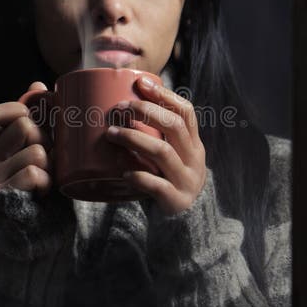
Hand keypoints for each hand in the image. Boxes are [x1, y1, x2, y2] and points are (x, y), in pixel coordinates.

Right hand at [0, 82, 53, 196]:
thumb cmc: (32, 181)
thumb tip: (38, 85)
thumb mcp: (28, 148)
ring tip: (45, 176)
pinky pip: (35, 174)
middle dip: (45, 140)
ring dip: (50, 165)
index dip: (19, 111)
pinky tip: (42, 190)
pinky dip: (46, 182)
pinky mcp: (4, 198)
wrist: (32, 226)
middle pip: (25, 127)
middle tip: (46, 158)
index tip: (35, 121)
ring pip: (36, 152)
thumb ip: (31, 118)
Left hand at [106, 74, 206, 215]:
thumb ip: (159, 139)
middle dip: (145, 112)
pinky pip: (156, 185)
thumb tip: (123, 108)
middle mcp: (194, 159)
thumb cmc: (170, 182)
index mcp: (194, 144)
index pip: (186, 112)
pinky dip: (138, 176)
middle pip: (174, 126)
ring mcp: (187, 180)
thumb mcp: (174, 158)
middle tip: (119, 107)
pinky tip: (122, 172)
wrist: (187, 223)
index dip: (165, 95)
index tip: (141, 83)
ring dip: (134, 139)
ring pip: (162, 153)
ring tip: (111, 133)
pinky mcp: (176, 200)